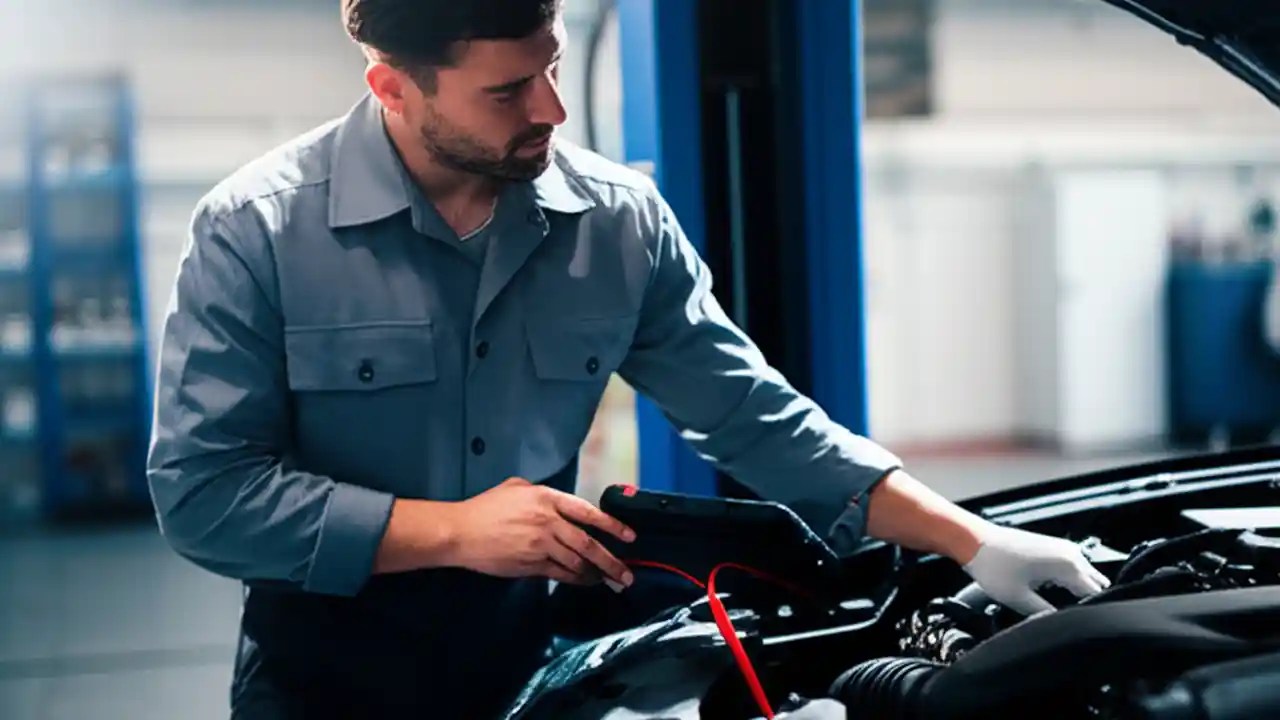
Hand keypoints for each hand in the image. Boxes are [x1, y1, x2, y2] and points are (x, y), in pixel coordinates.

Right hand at [450, 477, 636, 588]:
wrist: (460, 532)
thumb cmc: (484, 508)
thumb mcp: (515, 487)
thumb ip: (542, 494)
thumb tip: (558, 503)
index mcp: (546, 499)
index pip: (588, 512)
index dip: (612, 525)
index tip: (629, 536)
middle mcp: (548, 522)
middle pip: (588, 544)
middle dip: (612, 561)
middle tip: (627, 573)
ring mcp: (540, 546)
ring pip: (577, 563)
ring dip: (597, 574)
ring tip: (610, 580)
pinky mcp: (531, 566)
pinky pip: (561, 574)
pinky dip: (577, 579)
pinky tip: (586, 582)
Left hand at [961, 523, 1109, 615]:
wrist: (975, 541)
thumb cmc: (993, 567)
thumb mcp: (1019, 599)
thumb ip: (1045, 614)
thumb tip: (1062, 626)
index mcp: (1068, 566)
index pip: (1096, 594)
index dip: (1089, 613)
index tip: (1079, 627)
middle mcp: (1071, 554)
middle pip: (1094, 584)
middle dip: (1087, 602)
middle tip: (1070, 620)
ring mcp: (1062, 548)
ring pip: (1084, 576)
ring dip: (1079, 591)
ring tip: (1063, 608)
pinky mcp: (1052, 547)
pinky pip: (1073, 568)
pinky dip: (1070, 581)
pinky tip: (1056, 595)